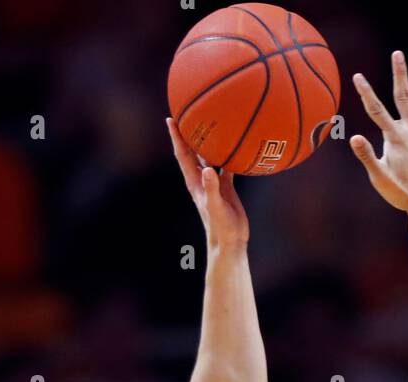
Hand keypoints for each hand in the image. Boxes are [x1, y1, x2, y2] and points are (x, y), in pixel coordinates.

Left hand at [167, 118, 248, 247]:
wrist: (230, 242)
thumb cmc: (220, 227)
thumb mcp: (215, 206)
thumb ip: (212, 188)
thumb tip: (208, 170)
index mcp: (195, 182)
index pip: (182, 155)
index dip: (176, 137)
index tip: (171, 118)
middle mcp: (202, 179)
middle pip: (193, 151)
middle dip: (189, 133)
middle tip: (187, 112)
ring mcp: (214, 183)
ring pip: (209, 156)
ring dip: (208, 141)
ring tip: (211, 122)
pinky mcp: (226, 188)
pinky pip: (226, 166)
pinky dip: (229, 155)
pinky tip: (235, 145)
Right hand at [350, 52, 407, 216]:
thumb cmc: (402, 195)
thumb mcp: (380, 178)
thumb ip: (367, 156)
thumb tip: (353, 137)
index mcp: (396, 138)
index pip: (376, 111)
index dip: (366, 93)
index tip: (357, 76)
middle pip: (405, 97)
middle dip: (400, 74)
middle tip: (398, 54)